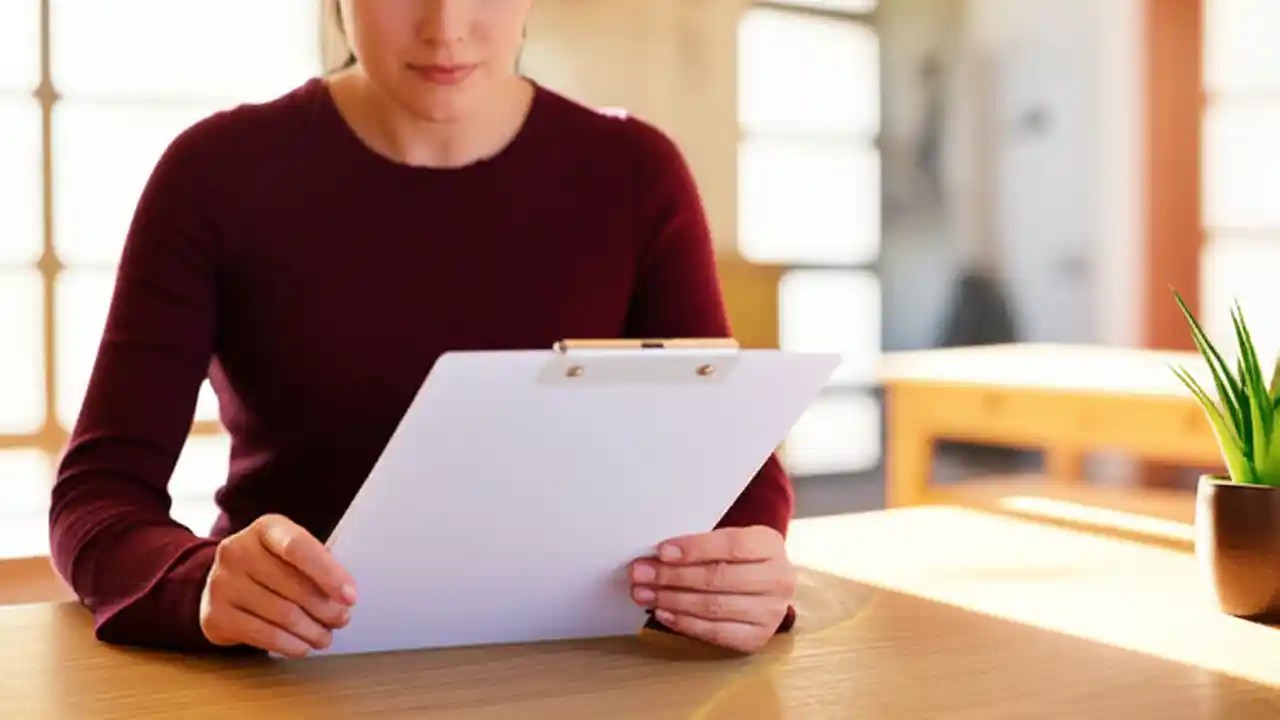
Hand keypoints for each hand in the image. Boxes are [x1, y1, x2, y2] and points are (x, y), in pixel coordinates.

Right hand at [199, 513, 357, 656]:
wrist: (225, 583)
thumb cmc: (273, 566)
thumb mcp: (293, 554)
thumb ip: (317, 565)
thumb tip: (345, 597)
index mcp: (265, 528)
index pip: (298, 547)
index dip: (328, 573)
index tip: (350, 597)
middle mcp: (237, 550)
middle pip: (292, 585)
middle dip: (325, 608)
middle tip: (342, 619)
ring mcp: (221, 583)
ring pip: (281, 614)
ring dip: (311, 630)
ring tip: (325, 636)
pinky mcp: (215, 616)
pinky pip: (262, 635)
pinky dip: (290, 644)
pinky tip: (303, 646)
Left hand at [629, 526, 795, 653]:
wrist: (763, 585)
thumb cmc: (737, 559)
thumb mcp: (727, 540)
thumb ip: (699, 545)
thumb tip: (656, 556)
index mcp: (770, 545)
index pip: (732, 545)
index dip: (694, 548)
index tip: (662, 551)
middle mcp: (778, 579)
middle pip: (720, 577)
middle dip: (674, 576)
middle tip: (641, 573)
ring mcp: (771, 612)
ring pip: (714, 606)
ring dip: (673, 600)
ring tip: (645, 593)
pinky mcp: (757, 638)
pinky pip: (715, 632)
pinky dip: (685, 623)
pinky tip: (663, 612)